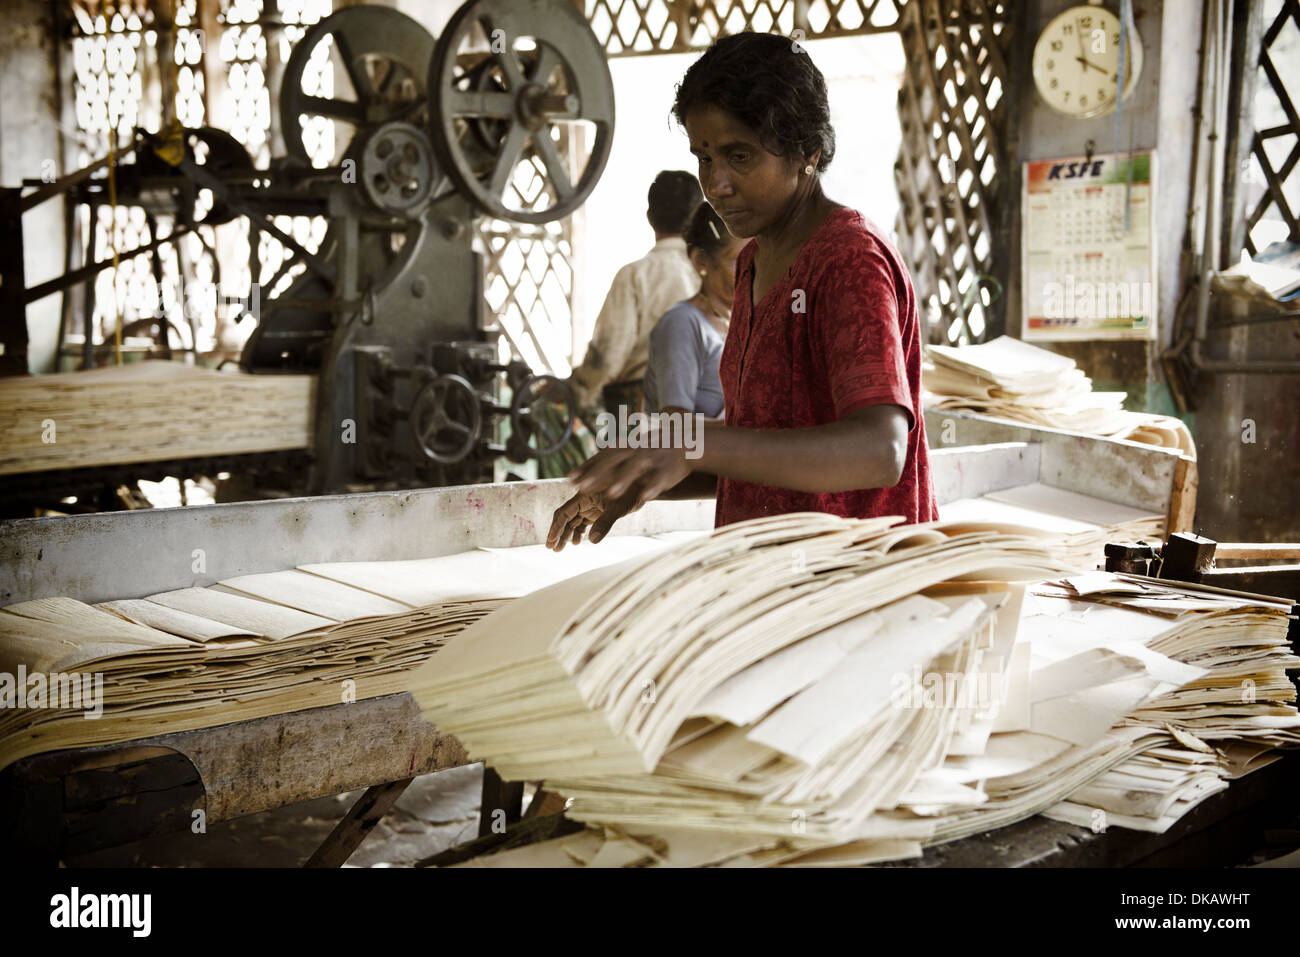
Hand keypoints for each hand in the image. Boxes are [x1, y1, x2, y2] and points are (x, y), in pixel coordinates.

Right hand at [546, 487, 641, 550]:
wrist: (644, 486)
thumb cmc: (633, 492)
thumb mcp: (619, 507)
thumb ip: (605, 523)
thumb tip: (592, 541)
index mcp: (585, 494)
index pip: (564, 512)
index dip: (555, 528)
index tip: (550, 542)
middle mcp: (584, 499)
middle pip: (565, 518)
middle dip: (558, 533)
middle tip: (553, 549)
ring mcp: (590, 505)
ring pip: (573, 521)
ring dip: (566, 534)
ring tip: (561, 549)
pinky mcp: (597, 510)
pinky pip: (582, 522)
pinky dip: (578, 532)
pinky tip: (576, 542)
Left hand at [570, 444, 691, 509]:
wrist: (683, 441)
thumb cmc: (646, 452)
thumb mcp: (622, 454)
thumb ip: (599, 465)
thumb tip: (570, 479)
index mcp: (622, 448)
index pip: (599, 458)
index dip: (585, 468)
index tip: (569, 480)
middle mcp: (633, 451)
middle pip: (613, 461)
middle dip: (597, 474)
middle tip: (581, 488)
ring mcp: (650, 459)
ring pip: (635, 468)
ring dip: (623, 480)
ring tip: (610, 494)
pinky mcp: (667, 469)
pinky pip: (658, 479)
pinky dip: (651, 487)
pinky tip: (644, 497)